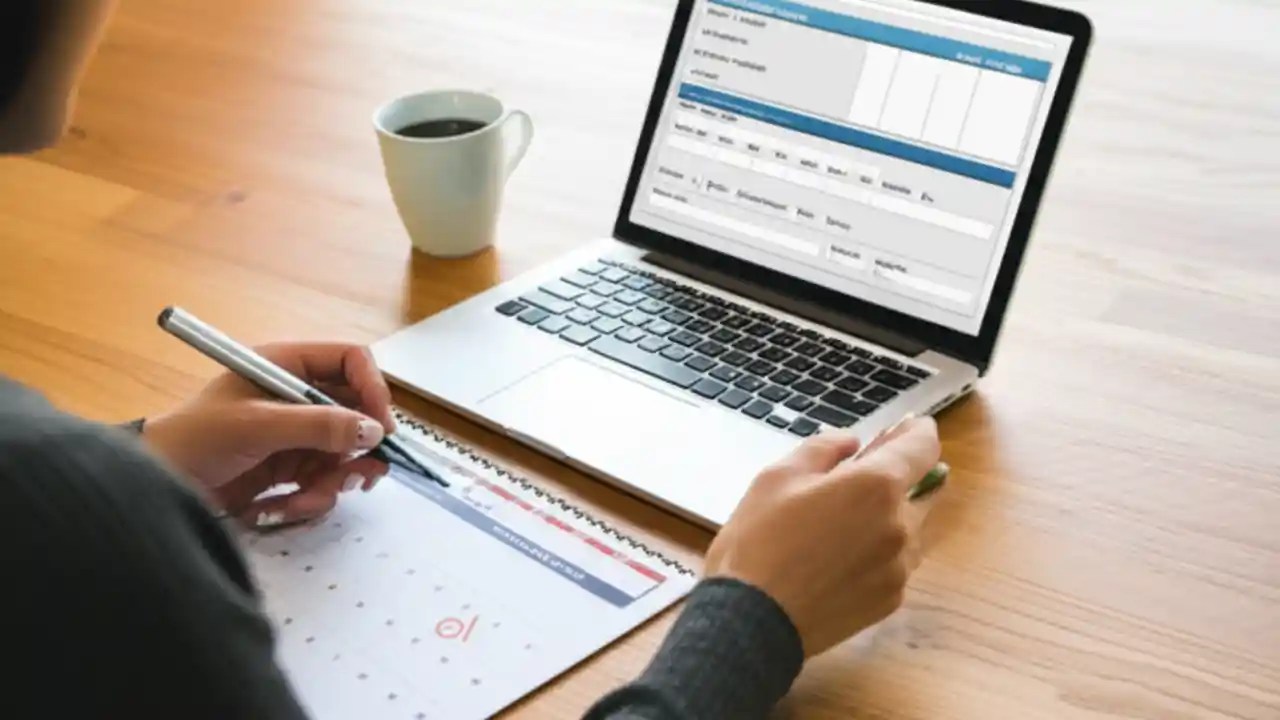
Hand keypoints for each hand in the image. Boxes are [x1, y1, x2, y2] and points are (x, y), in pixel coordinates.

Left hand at [142, 342, 397, 527]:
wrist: (157, 488)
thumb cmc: (196, 440)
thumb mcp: (258, 426)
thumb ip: (318, 426)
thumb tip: (373, 431)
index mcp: (286, 366)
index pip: (350, 361)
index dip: (372, 388)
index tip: (381, 426)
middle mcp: (296, 396)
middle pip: (355, 412)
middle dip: (358, 448)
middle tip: (362, 474)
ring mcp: (294, 433)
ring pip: (343, 453)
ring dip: (332, 480)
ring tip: (305, 497)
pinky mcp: (288, 467)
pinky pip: (322, 480)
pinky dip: (311, 498)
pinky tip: (281, 507)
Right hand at [705, 416, 942, 656]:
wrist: (751, 622)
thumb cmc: (758, 542)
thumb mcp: (777, 476)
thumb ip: (823, 449)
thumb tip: (853, 442)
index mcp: (875, 486)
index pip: (922, 447)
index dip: (919, 431)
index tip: (913, 426)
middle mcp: (900, 525)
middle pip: (923, 488)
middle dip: (903, 475)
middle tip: (869, 472)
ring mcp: (900, 567)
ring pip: (911, 528)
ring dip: (892, 515)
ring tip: (849, 519)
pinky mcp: (891, 599)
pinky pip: (898, 563)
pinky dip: (882, 550)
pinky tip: (845, 555)